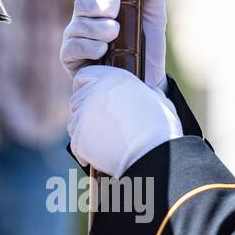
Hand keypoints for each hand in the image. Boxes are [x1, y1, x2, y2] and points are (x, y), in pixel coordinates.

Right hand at [60, 0, 167, 90]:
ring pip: (78, 23)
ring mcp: (76, 38)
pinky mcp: (71, 58)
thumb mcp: (155, 18)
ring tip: (115, 36)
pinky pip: (73, 45)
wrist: (147, 81)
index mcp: (99, 3)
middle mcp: (84, 18)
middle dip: (101, 5)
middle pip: (81, 2)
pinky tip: (103, 51)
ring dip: (100, 28)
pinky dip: (90, 46)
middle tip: (117, 13)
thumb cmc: (148, 47)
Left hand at [67, 65, 182, 175]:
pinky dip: (84, 152)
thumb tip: (147, 92)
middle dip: (85, 113)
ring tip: (102, 143)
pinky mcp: (79, 135)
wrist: (152, 152)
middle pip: (76, 100)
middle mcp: (95, 91)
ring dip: (84, 132)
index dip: (87, 89)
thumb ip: (146, 92)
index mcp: (113, 78)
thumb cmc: (160, 128)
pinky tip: (97, 157)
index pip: (84, 76)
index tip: (95, 101)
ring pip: (73, 122)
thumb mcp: (157, 100)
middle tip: (100, 126)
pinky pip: (75, 144)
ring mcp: (84, 113)